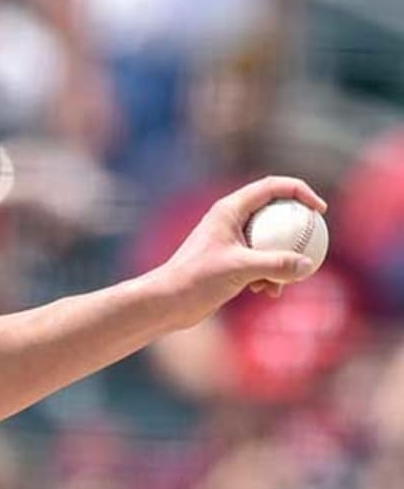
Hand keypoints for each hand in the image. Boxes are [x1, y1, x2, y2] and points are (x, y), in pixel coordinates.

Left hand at [147, 176, 327, 330]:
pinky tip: (269, 292)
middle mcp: (230, 220)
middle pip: (275, 212)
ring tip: (282, 280)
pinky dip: (270, 274)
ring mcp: (230, 240)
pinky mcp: (230, 261)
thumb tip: (307, 265)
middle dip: (297, 228)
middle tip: (316, 243)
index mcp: (230, 209)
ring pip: (270, 240)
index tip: (320, 212)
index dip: (301, 192)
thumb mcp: (241, 269)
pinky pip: (261, 261)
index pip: (273, 186)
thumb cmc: (197, 279)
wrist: (167, 302)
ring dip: (283, 259)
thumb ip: (276, 264)